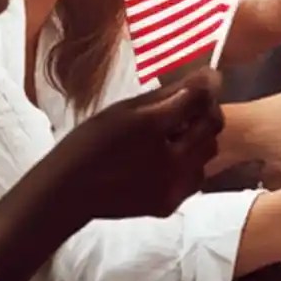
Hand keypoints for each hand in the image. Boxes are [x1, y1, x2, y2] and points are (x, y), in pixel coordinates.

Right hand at [49, 68, 223, 219]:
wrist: (68, 193)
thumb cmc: (90, 143)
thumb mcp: (124, 110)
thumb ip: (167, 94)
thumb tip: (206, 76)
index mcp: (152, 127)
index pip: (200, 99)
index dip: (208, 85)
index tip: (208, 78)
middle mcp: (169, 160)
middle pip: (212, 127)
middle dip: (206, 113)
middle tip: (187, 109)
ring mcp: (172, 187)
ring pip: (208, 154)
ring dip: (199, 140)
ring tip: (173, 137)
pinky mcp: (170, 204)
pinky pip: (195, 178)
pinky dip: (189, 165)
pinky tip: (165, 161)